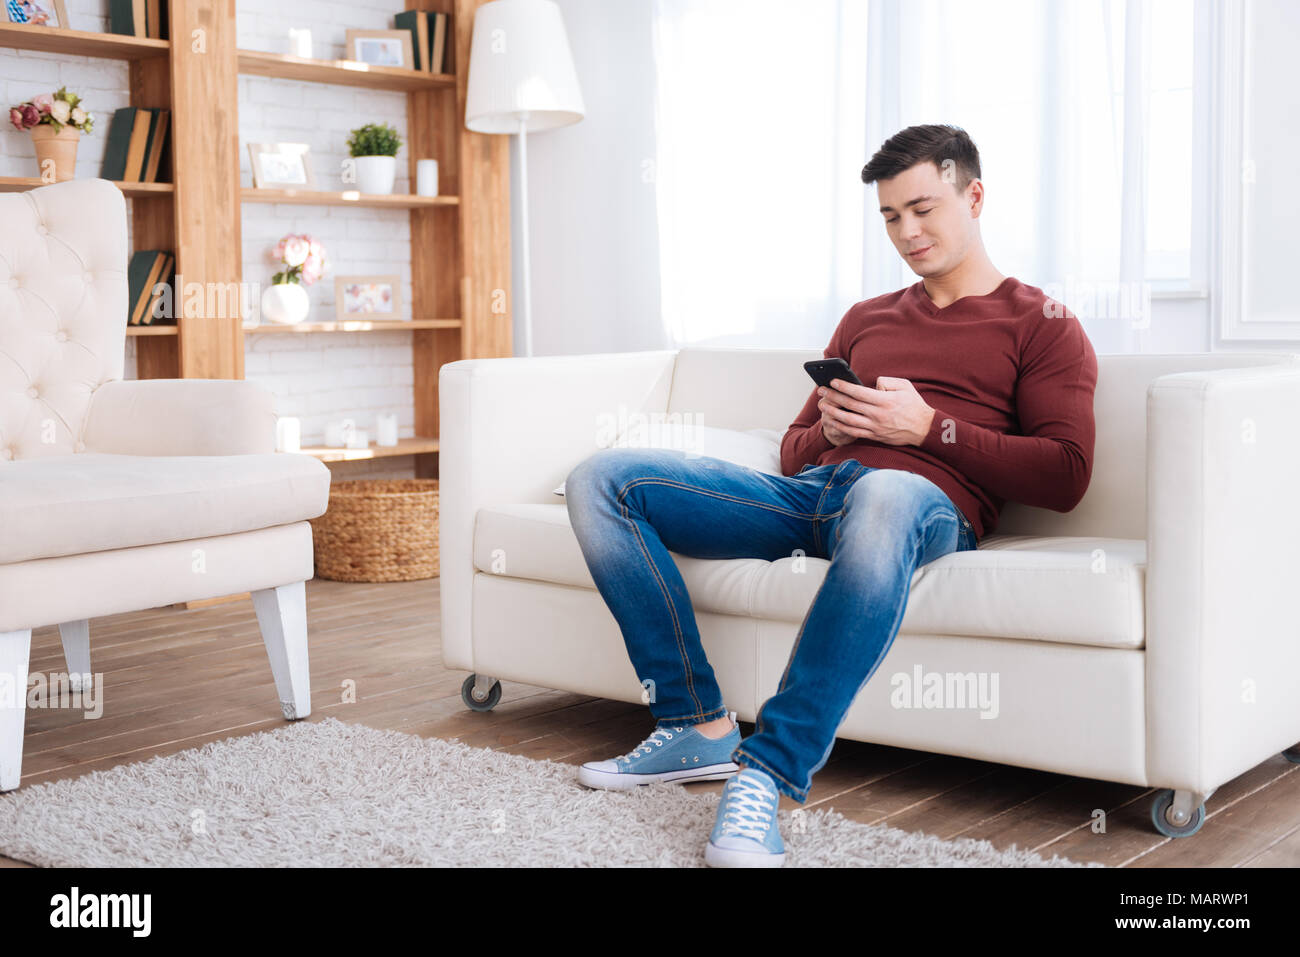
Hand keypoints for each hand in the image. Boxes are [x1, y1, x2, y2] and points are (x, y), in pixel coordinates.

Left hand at [818, 376, 935, 446]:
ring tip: (822, 406)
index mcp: (885, 401)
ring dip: (832, 412)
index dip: (844, 386)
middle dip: (833, 397)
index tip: (833, 381)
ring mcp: (875, 427)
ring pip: (848, 420)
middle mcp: (878, 415)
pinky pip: (853, 432)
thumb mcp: (904, 386)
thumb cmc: (914, 405)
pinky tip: (831, 421)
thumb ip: (886, 381)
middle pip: (850, 405)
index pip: (859, 392)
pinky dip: (840, 426)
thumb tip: (872, 383)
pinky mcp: (874, 436)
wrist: (923, 428)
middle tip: (821, 391)